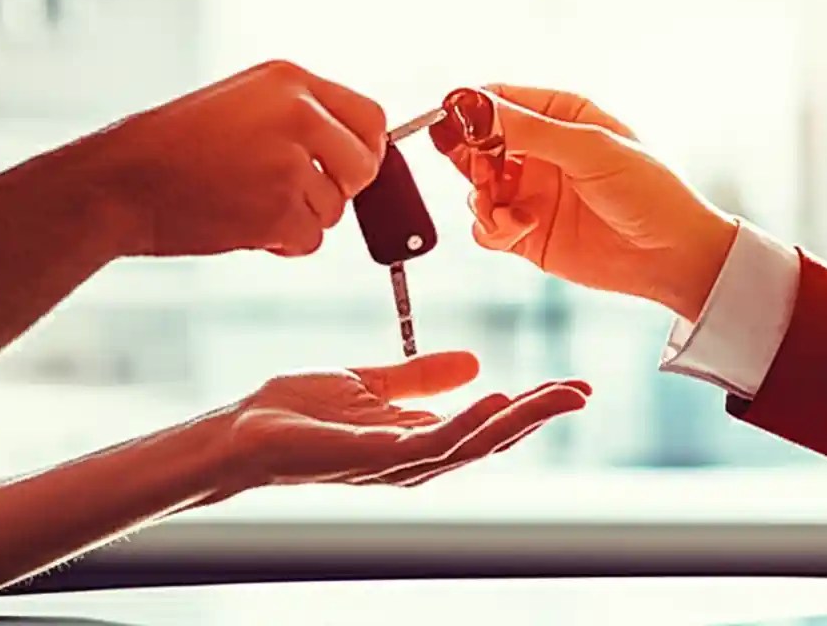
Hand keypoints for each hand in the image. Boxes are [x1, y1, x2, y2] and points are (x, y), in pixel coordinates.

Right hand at [81, 60, 387, 256]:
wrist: (119, 183)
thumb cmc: (171, 150)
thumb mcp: (241, 106)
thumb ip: (299, 119)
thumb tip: (355, 152)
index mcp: (290, 80)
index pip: (370, 117)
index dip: (366, 149)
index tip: (350, 168)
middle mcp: (299, 114)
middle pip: (363, 167)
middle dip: (338, 190)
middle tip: (295, 195)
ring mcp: (291, 162)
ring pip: (334, 209)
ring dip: (299, 218)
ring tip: (246, 202)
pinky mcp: (280, 209)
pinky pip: (310, 240)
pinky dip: (282, 244)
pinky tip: (242, 225)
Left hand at [223, 351, 589, 489]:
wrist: (243, 430)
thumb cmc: (296, 412)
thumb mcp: (371, 381)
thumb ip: (421, 376)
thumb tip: (475, 361)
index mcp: (419, 440)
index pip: (488, 424)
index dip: (532, 405)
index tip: (571, 385)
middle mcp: (416, 460)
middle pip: (492, 439)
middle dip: (541, 414)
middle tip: (583, 391)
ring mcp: (397, 464)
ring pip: (473, 444)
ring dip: (520, 420)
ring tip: (557, 394)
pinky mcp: (374, 459)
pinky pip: (432, 443)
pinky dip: (469, 422)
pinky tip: (497, 399)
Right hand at [431, 85, 737, 321]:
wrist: (673, 256)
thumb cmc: (651, 192)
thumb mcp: (592, 150)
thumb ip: (532, 131)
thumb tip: (479, 109)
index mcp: (563, 116)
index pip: (500, 100)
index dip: (473, 109)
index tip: (454, 122)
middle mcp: (542, 151)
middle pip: (479, 143)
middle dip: (470, 156)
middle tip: (479, 170)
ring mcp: (532, 192)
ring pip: (476, 186)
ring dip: (479, 195)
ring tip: (500, 205)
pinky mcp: (527, 232)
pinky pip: (487, 226)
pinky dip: (492, 227)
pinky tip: (519, 228)